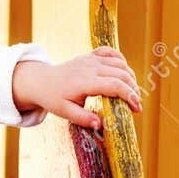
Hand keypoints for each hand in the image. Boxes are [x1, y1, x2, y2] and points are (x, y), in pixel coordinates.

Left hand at [12, 46, 141, 128]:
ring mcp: (91, 59)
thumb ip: (83, 118)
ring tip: (132, 92)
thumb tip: (101, 125)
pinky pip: (110, 52)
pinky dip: (121, 60)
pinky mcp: (91, 56)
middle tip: (136, 104)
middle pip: (122, 74)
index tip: (137, 109)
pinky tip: (124, 71)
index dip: (130, 96)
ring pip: (120, 63)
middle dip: (133, 89)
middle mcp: (90, 67)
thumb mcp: (64, 112)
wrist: (41, 81)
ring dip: (130, 77)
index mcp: (85, 82)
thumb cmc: (53, 98)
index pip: (115, 86)